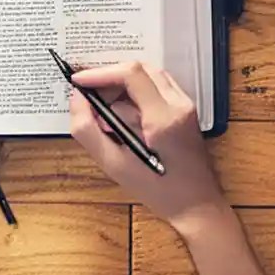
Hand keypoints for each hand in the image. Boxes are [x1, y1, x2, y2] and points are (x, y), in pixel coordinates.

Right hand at [69, 62, 229, 233]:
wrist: (196, 204)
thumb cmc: (159, 191)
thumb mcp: (114, 165)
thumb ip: (88, 131)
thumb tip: (77, 101)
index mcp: (163, 118)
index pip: (130, 75)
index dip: (100, 73)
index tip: (80, 81)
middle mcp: (178, 105)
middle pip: (139, 69)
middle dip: (109, 78)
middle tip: (89, 96)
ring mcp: (185, 105)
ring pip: (149, 75)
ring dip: (122, 84)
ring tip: (104, 109)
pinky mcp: (185, 109)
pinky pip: (157, 86)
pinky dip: (136, 92)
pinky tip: (123, 114)